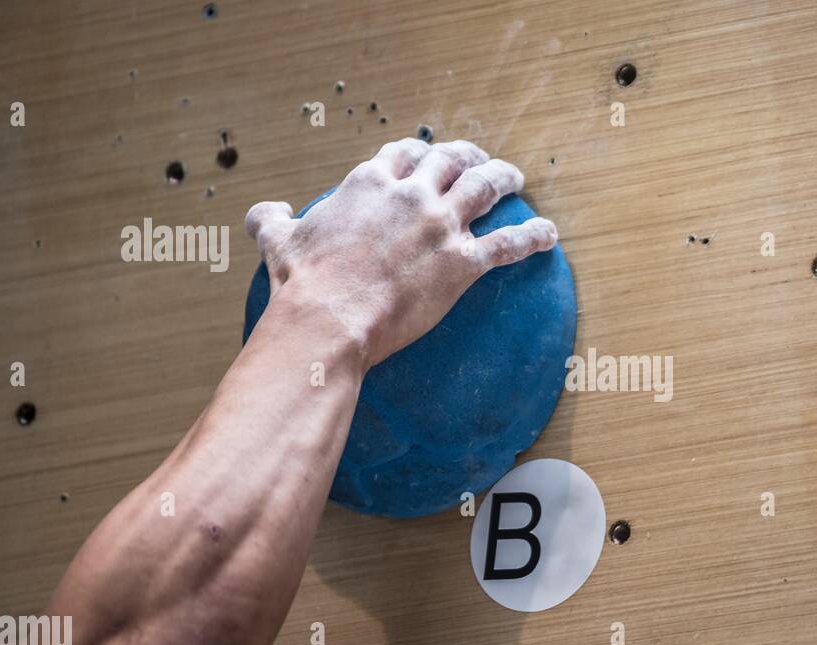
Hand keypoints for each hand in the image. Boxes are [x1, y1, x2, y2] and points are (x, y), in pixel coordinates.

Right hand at [244, 139, 557, 366]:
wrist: (328, 319)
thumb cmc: (302, 284)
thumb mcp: (278, 243)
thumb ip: (272, 221)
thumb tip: (266, 212)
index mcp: (369, 182)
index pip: (403, 154)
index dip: (420, 153)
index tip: (428, 157)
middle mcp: (410, 195)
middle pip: (450, 161)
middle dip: (468, 156)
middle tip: (479, 161)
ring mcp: (440, 225)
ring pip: (485, 187)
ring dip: (504, 178)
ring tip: (515, 179)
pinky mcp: (462, 262)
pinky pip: (510, 243)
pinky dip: (533, 236)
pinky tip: (549, 234)